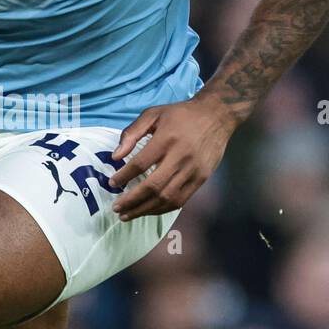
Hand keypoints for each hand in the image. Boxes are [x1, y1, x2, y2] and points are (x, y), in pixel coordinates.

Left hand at [109, 93, 235, 220]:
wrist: (216, 116)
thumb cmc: (180, 115)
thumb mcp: (153, 114)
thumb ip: (131, 133)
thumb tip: (115, 156)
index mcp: (166, 139)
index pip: (141, 164)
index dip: (124, 176)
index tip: (112, 184)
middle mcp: (181, 157)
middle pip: (154, 186)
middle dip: (132, 201)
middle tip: (116, 208)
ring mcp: (193, 170)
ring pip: (167, 197)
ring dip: (145, 209)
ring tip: (127, 215)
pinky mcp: (201, 179)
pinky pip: (181, 200)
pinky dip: (162, 209)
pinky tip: (148, 211)